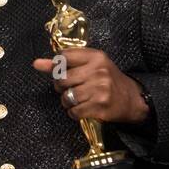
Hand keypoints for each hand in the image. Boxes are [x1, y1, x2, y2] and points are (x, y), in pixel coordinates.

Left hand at [32, 48, 148, 124]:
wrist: (131, 99)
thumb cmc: (107, 79)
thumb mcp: (90, 65)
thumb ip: (63, 64)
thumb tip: (36, 64)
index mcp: (96, 57)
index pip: (64, 56)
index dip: (57, 65)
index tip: (62, 70)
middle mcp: (98, 71)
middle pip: (62, 79)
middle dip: (60, 86)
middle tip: (69, 87)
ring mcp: (100, 89)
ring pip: (66, 96)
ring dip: (67, 101)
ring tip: (76, 99)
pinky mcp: (100, 106)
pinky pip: (74, 111)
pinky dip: (74, 112)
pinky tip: (82, 108)